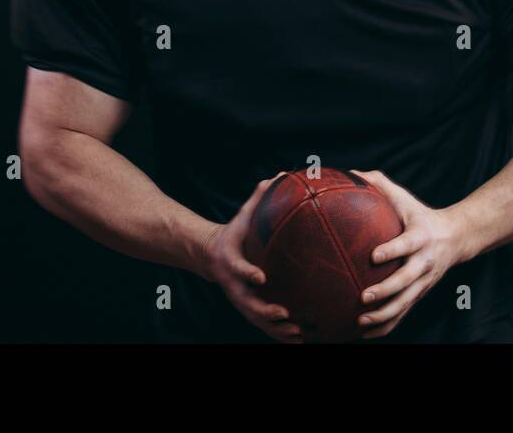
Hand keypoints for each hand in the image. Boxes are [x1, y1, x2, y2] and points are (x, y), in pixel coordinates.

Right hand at [196, 173, 302, 342]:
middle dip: (265, 311)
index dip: (247, 274)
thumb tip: (281, 174)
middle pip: (247, 303)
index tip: (262, 278)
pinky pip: (263, 326)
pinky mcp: (247, 308)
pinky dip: (279, 335)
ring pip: (256, 320)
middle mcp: (233, 285)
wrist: (212, 255)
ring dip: (276, 329)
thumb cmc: (235, 232)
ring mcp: (240, 299)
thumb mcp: (242, 214)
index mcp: (229, 261)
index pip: (237, 269)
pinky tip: (300, 339)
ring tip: (299, 333)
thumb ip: (259, 197)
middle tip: (285, 313)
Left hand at [350, 169, 469, 338]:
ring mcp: (424, 282)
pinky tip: (365, 332)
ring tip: (361, 319)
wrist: (456, 239)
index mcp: (420, 237)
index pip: (407, 245)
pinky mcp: (420, 295)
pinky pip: (403, 314)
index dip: (392, 250)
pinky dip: (386, 326)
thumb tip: (351, 172)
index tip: (374, 256)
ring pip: (405, 303)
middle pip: (407, 281)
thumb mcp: (405, 198)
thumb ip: (379, 184)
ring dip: (384, 314)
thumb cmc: (421, 215)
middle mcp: (425, 262)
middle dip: (386, 291)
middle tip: (363, 297)